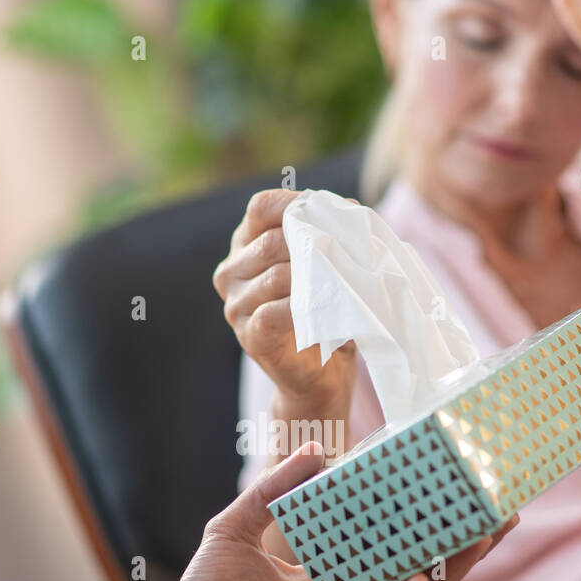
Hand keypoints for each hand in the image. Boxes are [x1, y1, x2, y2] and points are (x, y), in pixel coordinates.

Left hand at [127, 442, 517, 580]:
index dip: (428, 523)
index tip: (456, 490)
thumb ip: (274, 490)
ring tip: (477, 536)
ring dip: (451, 575)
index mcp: (335, 579)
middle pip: (424, 576)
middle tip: (498, 512)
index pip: (395, 547)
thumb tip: (316, 449)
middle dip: (464, 548)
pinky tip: (418, 580)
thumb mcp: (236, 529)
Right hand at [212, 188, 357, 414]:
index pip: (261, 208)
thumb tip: (349, 208)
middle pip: (269, 242)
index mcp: (245, 246)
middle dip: (312, 245)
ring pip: (275, 276)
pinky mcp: (249, 335)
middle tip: (348, 255)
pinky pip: (274, 312)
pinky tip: (326, 310)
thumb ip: (331, 234)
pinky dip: (305, 308)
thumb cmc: (326, 313)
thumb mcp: (326, 267)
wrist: (320, 375)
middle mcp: (232, 272)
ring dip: (315, 278)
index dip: (295, 205)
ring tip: (343, 284)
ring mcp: (236, 306)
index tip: (331, 215)